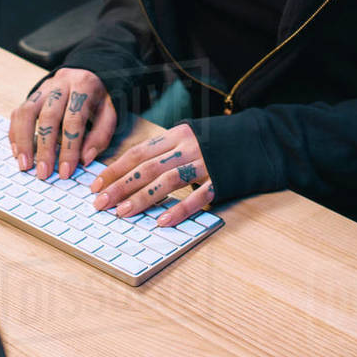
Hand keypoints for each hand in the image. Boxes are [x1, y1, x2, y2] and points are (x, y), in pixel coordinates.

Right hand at [8, 68, 115, 179]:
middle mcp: (61, 84)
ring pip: (27, 112)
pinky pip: (19, 112)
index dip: (69, 148)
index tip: (65, 172)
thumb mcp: (110, 112)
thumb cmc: (99, 98)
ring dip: (23, 141)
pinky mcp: (32, 94)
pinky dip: (16, 133)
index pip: (74, 120)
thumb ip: (101, 135)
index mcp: (84, 87)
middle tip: (43, 173)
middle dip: (45, 148)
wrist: (87, 71)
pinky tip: (18, 152)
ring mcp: (43, 88)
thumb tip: (85, 159)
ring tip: (24, 165)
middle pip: (48, 116)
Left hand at [89, 122, 214, 227]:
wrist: (261, 139)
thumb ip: (165, 151)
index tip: (95, 186)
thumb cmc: (219, 142)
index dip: (115, 169)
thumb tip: (131, 172)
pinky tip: (162, 222)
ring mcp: (205, 163)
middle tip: (100, 204)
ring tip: (122, 213)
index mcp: (177, 134)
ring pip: (167, 181)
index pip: (138, 152)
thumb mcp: (190, 138)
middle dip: (119, 186)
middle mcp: (188, 147)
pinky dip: (179, 210)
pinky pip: (198, 196)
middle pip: (147, 167)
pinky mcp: (222, 179)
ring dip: (142, 198)